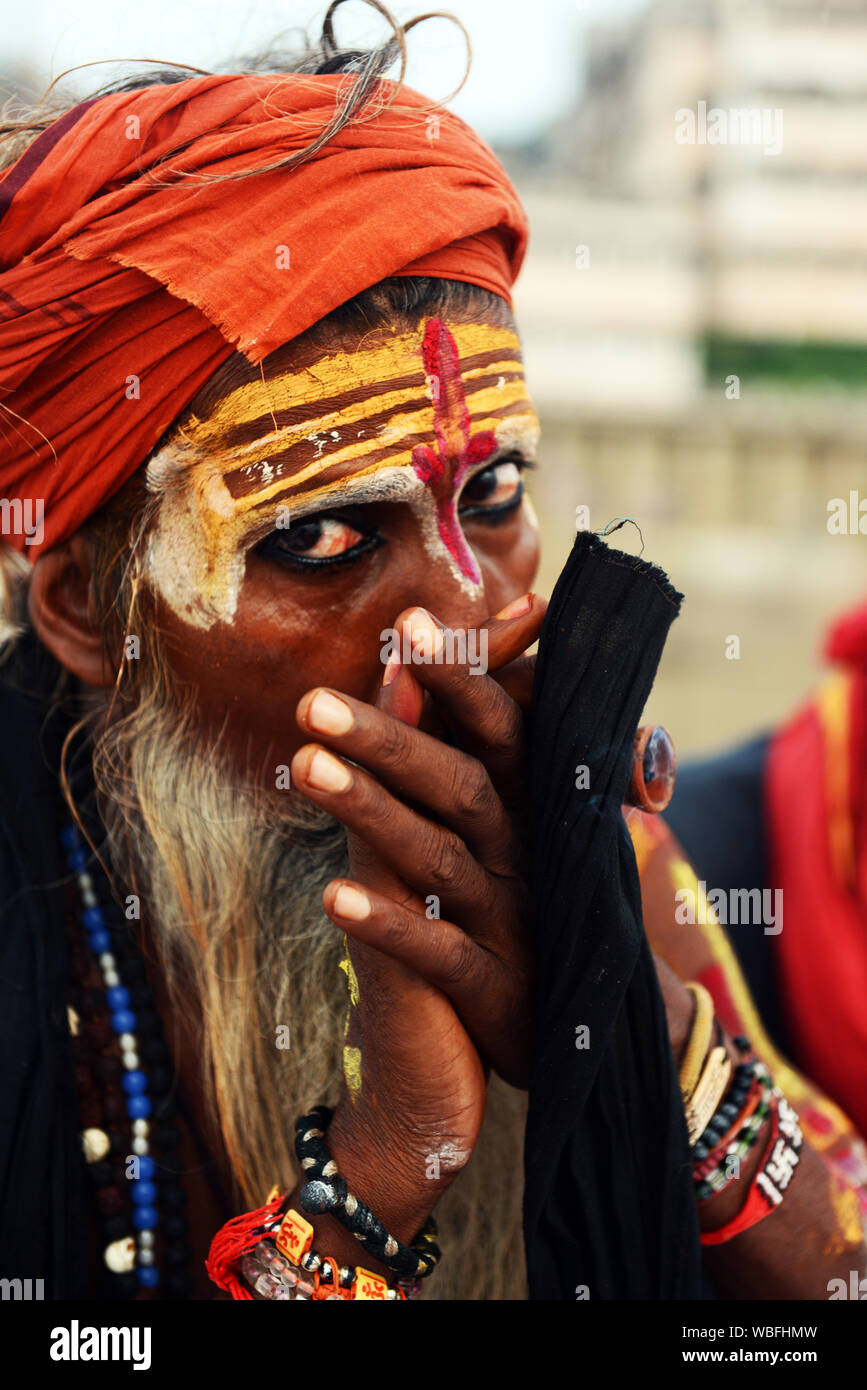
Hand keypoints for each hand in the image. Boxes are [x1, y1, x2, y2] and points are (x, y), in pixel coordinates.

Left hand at [289, 595, 544, 1231]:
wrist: (584, 1030)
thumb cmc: (530, 904)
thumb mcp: (517, 824)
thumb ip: (477, 746)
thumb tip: (434, 654)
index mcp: (531, 808)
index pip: (499, 729)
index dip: (458, 678)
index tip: (407, 624)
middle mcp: (525, 854)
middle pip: (461, 784)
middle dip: (389, 738)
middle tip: (312, 700)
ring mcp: (512, 921)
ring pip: (440, 859)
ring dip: (372, 811)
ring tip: (305, 768)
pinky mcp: (495, 988)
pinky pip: (437, 953)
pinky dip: (389, 924)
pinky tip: (334, 896)